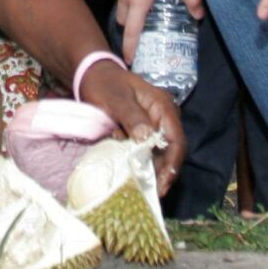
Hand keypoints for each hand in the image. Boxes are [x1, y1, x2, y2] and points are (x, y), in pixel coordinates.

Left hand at [77, 62, 185, 194]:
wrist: (91, 75)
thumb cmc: (104, 84)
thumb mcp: (116, 99)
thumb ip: (132, 116)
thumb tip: (146, 138)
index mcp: (162, 107)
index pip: (176, 140)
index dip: (171, 165)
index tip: (161, 185)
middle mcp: (164, 117)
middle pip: (171, 150)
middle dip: (163, 172)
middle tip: (152, 193)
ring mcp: (154, 124)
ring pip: (160, 152)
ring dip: (152, 170)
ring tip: (143, 189)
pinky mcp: (143, 130)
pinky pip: (148, 150)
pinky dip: (143, 163)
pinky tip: (135, 176)